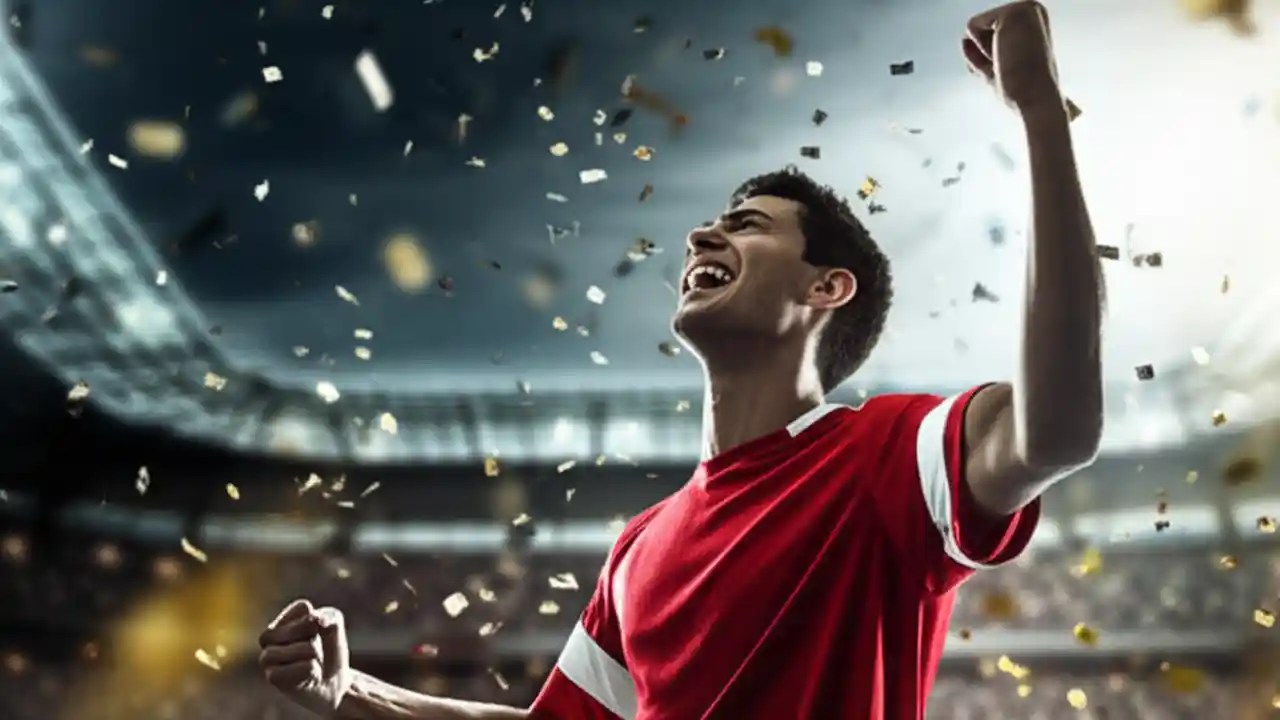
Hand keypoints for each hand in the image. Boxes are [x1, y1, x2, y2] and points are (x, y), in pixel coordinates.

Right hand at [259, 599, 353, 717]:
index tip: (317, 633)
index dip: (318, 621)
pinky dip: (315, 671)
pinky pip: (305, 667)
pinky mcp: (272, 676)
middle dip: (316, 639)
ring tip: (312, 664)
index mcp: (283, 619)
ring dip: (316, 656)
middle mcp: (269, 636)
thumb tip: (318, 619)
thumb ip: (330, 618)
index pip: (303, 608)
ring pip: (307, 648)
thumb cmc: (329, 652)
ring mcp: (267, 656)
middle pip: (304, 627)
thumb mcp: (335, 627)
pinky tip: (310, 676)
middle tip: (313, 652)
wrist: (330, 685)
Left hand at [963, 1, 1062, 114]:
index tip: (1009, 69)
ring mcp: (1023, 7)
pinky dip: (981, 47)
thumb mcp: (994, 70)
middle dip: (985, 53)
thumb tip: (965, 41)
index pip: (988, 33)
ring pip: (974, 27)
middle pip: (980, 28)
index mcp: (1031, 22)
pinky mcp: (1013, 11)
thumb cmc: (1022, 90)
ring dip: (984, 51)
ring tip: (1008, 62)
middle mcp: (1030, 9)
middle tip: (1009, 67)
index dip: (988, 57)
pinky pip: (972, 26)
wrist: (1035, 98)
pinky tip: (1004, 54)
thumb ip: (980, 54)